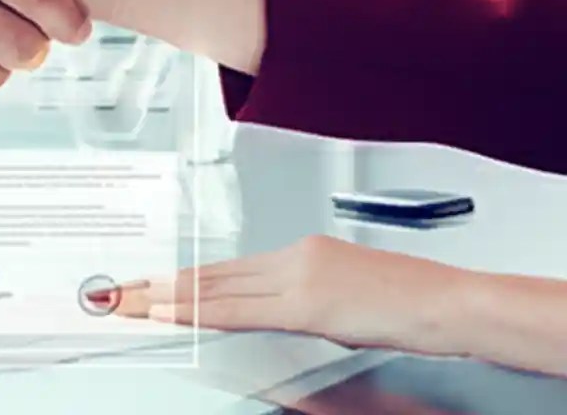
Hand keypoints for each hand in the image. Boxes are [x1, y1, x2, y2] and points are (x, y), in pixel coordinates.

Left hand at [99, 235, 472, 357]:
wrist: (447, 302)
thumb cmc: (408, 303)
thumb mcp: (343, 299)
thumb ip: (302, 300)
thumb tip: (275, 311)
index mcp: (300, 253)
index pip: (226, 269)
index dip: (183, 278)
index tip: (150, 283)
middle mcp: (292, 257)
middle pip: (212, 273)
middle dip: (161, 285)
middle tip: (119, 291)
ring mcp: (297, 276)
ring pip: (217, 288)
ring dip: (168, 298)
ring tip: (129, 303)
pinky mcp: (306, 302)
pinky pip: (241, 309)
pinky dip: (200, 311)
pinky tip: (174, 314)